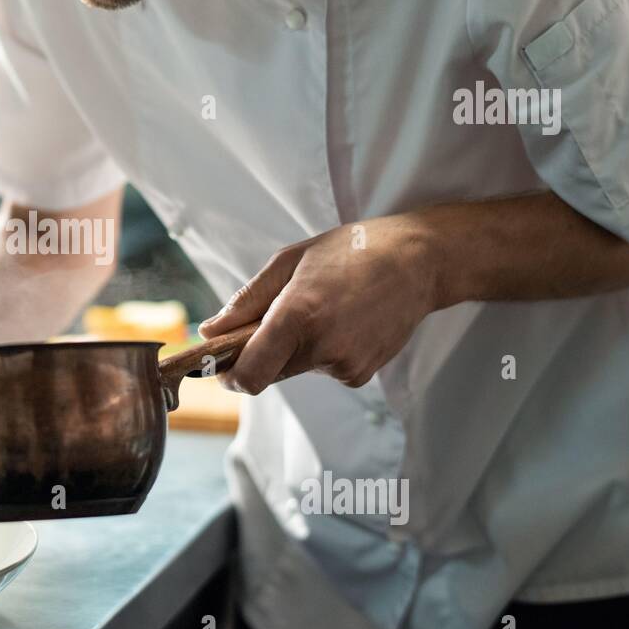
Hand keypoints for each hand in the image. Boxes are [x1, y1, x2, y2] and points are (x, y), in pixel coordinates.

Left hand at [198, 215, 440, 392]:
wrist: (417, 262)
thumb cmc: (350, 252)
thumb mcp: (289, 262)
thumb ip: (246, 301)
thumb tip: (211, 331)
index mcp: (297, 315)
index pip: (250, 374)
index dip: (230, 376)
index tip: (222, 367)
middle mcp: (322, 347)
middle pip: (270, 373)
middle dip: (262, 354)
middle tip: (277, 318)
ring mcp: (344, 365)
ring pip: (297, 369)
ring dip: (297, 348)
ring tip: (324, 309)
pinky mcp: (361, 374)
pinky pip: (324, 370)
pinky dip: (324, 352)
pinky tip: (344, 322)